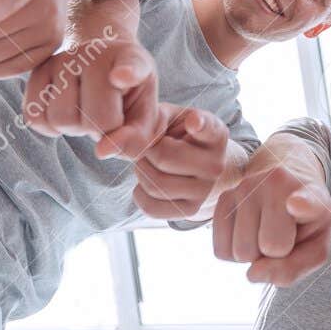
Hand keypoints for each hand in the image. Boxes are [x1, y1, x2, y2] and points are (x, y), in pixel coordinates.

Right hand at [23, 34, 160, 156]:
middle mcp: (96, 53)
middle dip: (101, 131)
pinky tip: (66, 114)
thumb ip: (133, 140)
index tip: (123, 77)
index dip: (128, 72)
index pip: (132, 65)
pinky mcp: (38, 71)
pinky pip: (34, 117)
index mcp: (133, 59)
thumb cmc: (126, 97)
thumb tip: (102, 151)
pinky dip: (49, 128)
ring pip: (61, 119)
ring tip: (85, 113)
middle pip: (96, 117)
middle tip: (105, 118)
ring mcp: (64, 58)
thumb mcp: (142, 118)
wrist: (103, 69)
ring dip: (74, 129)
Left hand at [133, 105, 236, 219]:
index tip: (193, 122)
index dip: (199, 124)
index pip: (207, 129)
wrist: (199, 165)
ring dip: (141, 172)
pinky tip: (148, 182)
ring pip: (155, 185)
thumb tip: (114, 146)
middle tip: (150, 149)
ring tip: (150, 164)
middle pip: (163, 157)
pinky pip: (151, 208)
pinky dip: (140, 194)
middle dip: (146, 152)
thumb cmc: (179, 136)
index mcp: (214, 134)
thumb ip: (150, 121)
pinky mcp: (191, 210)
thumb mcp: (171, 119)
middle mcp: (216, 164)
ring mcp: (205, 190)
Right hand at [211, 144, 330, 282]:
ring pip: (241, 252)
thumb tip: (252, 274)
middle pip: (268, 247)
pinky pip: (221, 251)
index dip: (302, 205)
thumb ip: (292, 269)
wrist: (287, 189)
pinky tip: (249, 233)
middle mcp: (277, 184)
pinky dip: (234, 253)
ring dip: (253, 254)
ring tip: (265, 232)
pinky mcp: (224, 197)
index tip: (296, 204)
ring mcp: (247, 187)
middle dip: (273, 254)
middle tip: (282, 236)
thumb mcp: (313, 250)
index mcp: (312, 197)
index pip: (306, 202)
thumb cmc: (303, 225)